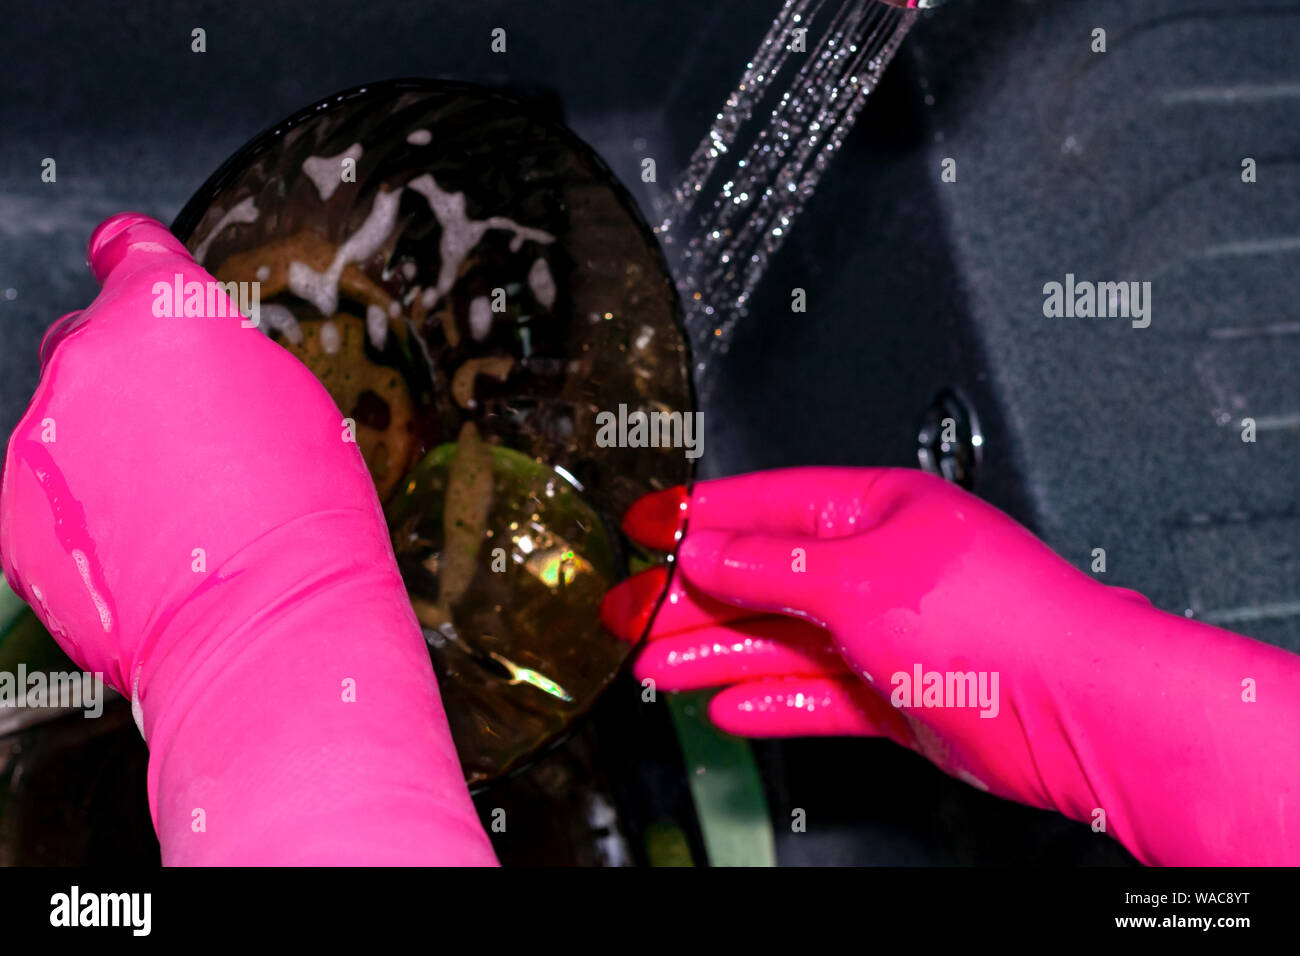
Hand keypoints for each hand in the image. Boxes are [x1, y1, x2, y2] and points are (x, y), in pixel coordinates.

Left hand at [0, 213, 494, 864]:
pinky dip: (85, 515)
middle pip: (87, 341)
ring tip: (177, 514)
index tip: (124, 258)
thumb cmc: (303, 513)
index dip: (131, 254)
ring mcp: (41, 436)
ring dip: (106, 452)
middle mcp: (88, 356)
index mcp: (166, 311)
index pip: (127, 247)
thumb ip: (218, 359)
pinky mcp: (16, 511)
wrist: (263, 621)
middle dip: (125, 376)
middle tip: (185, 437)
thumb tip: (186, 367)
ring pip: (67, 425)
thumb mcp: (289, 401)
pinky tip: (144, 550)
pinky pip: (50, 495)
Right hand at [602, 467, 1299, 863]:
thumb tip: (706, 550)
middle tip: (630, 611)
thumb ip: (770, 566)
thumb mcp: (857, 577)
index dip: (696, 516)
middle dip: (692, 597)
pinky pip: (816, 692)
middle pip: (762, 577)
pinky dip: (773, 699)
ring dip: (718, 652)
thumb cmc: (1000, 619)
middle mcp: (878, 566)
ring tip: (657, 663)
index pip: (764, 505)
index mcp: (874, 510)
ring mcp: (887, 632)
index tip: (643, 525)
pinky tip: (731, 706)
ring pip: (781, 638)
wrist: (1075, 709)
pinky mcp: (897, 692)